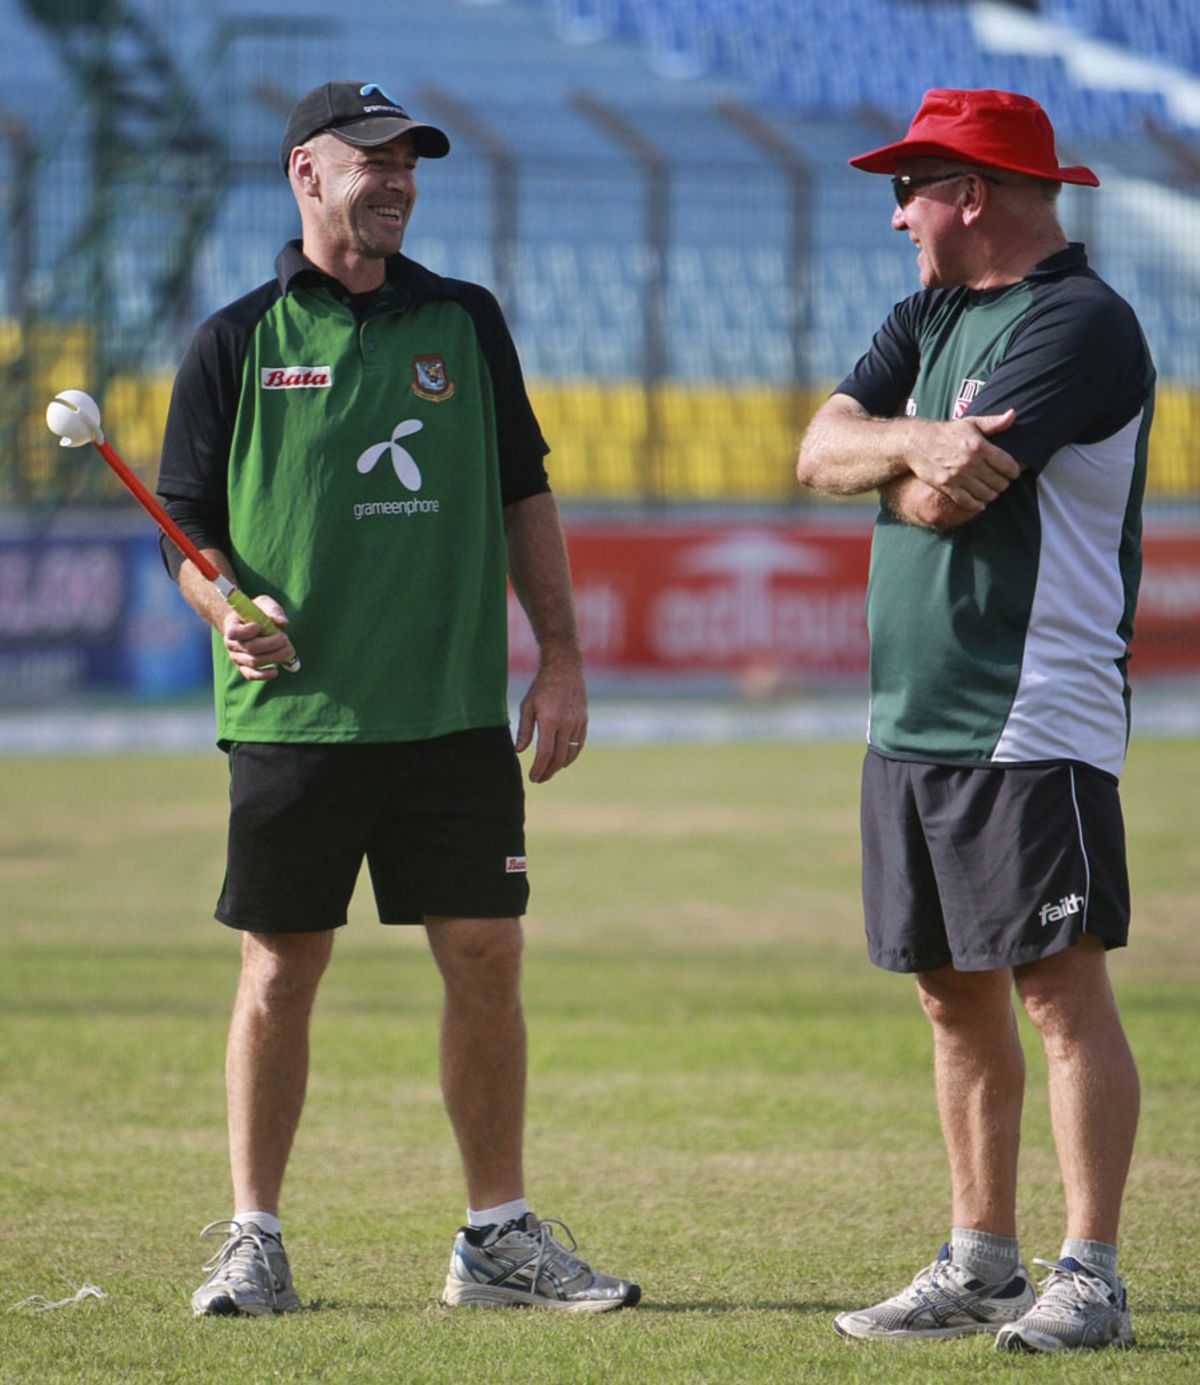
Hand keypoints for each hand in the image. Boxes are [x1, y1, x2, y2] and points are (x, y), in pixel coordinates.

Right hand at [221, 595, 293, 680]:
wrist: (246, 624)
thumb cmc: (255, 613)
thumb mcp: (263, 604)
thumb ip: (273, 610)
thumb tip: (283, 623)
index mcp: (231, 626)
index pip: (234, 632)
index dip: (248, 631)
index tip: (260, 625)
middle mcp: (231, 644)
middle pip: (250, 648)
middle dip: (271, 644)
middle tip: (285, 638)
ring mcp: (236, 657)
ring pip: (254, 662)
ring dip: (274, 657)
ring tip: (288, 649)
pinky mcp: (243, 667)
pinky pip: (251, 675)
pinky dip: (264, 675)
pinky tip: (276, 671)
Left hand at [514, 660, 587, 783]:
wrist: (564, 668)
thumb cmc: (542, 687)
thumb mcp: (527, 706)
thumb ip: (524, 730)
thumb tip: (519, 751)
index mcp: (550, 720)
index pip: (545, 753)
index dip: (539, 768)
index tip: (533, 777)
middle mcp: (566, 723)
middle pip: (559, 757)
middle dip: (548, 771)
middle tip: (539, 779)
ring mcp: (578, 723)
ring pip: (570, 753)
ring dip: (559, 766)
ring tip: (549, 771)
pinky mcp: (584, 721)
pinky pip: (579, 744)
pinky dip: (571, 755)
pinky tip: (562, 760)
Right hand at [909, 409, 1020, 511]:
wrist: (917, 442)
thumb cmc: (945, 432)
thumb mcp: (970, 423)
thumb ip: (993, 422)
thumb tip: (1013, 415)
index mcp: (980, 446)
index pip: (1008, 465)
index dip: (1014, 471)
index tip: (1012, 473)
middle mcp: (971, 462)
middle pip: (999, 482)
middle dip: (1003, 484)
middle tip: (1000, 482)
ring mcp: (958, 476)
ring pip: (986, 494)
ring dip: (992, 495)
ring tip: (990, 491)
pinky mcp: (946, 486)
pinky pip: (969, 502)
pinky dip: (977, 505)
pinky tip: (979, 502)